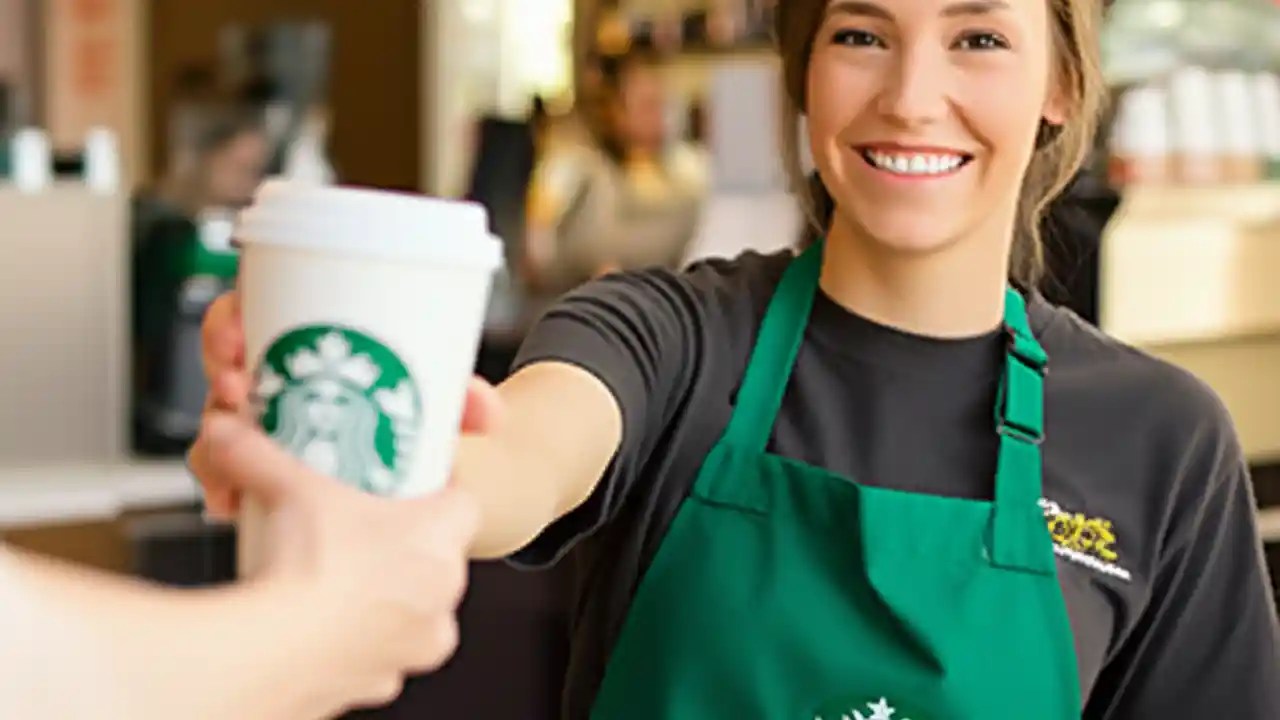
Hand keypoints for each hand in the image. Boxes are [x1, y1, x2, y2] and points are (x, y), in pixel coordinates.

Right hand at [188, 414, 479, 709]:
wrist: (271, 654)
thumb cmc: (304, 570)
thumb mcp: (285, 489)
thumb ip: (258, 455)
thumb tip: (226, 432)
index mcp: (438, 541)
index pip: (463, 502)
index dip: (437, 487)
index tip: (408, 478)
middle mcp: (438, 598)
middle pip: (434, 559)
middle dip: (398, 543)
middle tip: (356, 524)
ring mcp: (412, 647)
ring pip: (408, 612)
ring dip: (378, 595)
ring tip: (331, 575)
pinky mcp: (376, 683)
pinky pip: (374, 654)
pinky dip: (351, 640)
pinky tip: (315, 622)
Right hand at [196, 290, 503, 519]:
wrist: (415, 491)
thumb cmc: (414, 426)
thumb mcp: (439, 408)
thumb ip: (464, 404)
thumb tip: (486, 411)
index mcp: (303, 338)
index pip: (250, 310)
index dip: (232, 320)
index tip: (238, 335)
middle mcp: (273, 380)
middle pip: (225, 370)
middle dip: (221, 378)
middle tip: (237, 388)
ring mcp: (259, 433)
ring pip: (218, 429)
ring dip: (217, 438)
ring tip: (232, 450)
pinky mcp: (256, 481)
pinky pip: (228, 480)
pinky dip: (227, 489)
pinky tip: (232, 502)